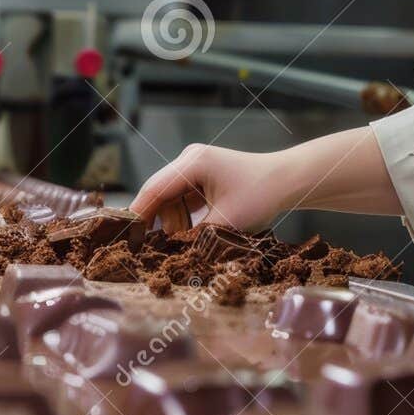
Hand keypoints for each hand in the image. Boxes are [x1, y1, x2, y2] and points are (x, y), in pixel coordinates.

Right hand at [131, 129, 403, 229]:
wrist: (289, 180)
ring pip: (169, 197)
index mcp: (193, 163)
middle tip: (142, 247)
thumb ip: (194, 237)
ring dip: (170, 220)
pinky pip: (182, 197)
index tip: (123, 237)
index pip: (153, 190)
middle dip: (152, 221)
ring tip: (178, 242)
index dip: (137, 215)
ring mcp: (195, 165)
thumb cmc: (261, 197)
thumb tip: (168, 255)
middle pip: (158, 192)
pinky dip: (182, 215)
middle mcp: (190, 159)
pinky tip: (188, 232)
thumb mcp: (226, 223)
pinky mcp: (202, 175)